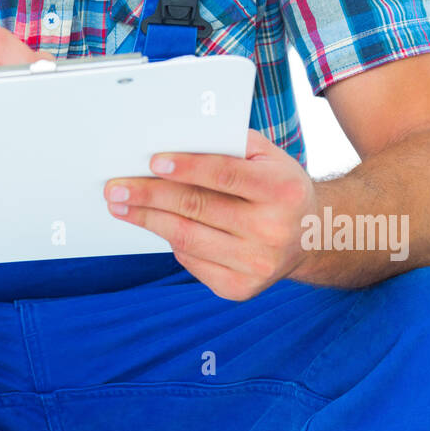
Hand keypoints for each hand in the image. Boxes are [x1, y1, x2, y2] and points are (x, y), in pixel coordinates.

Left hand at [103, 128, 316, 299]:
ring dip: (147, 220)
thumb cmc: (278, 186)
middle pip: (197, 208)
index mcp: (282, 190)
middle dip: (149, 196)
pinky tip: (156, 225)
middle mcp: (273, 230)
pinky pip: (192, 262)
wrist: (314, 236)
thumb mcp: (268, 157)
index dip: (186, 167)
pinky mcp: (241, 289)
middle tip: (115, 187)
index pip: (225, 175)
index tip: (152, 162)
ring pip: (187, 238)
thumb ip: (229, 144)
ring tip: (120, 206)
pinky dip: (170, 241)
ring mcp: (257, 265)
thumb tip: (175, 141)